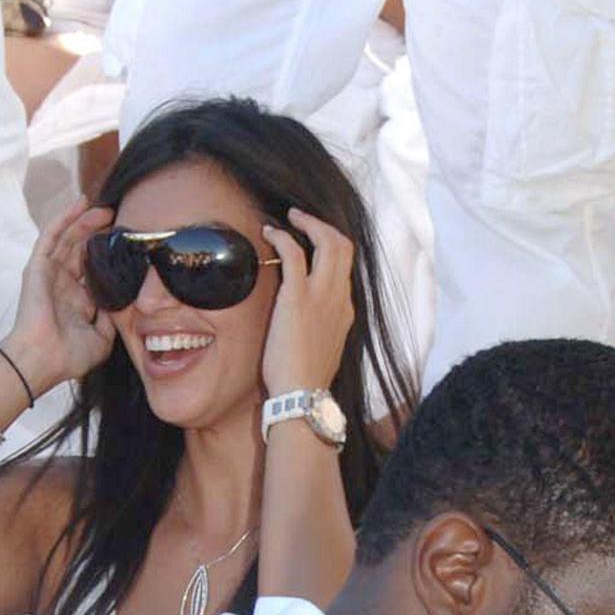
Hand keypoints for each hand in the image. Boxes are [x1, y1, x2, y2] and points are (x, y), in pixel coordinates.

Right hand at [0, 202, 117, 396]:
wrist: (43, 359)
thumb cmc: (68, 356)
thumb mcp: (101, 339)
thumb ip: (110, 319)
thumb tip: (121, 304)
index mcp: (77, 301)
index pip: (93, 269)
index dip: (107, 254)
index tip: (127, 241)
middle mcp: (63, 284)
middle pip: (81, 249)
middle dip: (98, 232)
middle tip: (118, 218)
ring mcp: (49, 274)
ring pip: (68, 238)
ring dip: (84, 221)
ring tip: (104, 208)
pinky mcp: (37, 267)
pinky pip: (51, 236)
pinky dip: (64, 218)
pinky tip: (79, 204)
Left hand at [259, 208, 355, 399]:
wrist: (302, 396)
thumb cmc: (304, 382)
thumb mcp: (321, 351)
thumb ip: (319, 330)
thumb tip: (305, 326)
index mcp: (345, 311)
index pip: (345, 269)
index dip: (330, 250)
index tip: (312, 245)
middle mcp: (340, 298)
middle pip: (345, 246)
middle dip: (325, 226)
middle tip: (302, 220)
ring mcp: (322, 296)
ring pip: (329, 241)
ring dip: (309, 222)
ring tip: (289, 217)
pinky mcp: (298, 298)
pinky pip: (295, 253)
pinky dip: (283, 236)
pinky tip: (269, 232)